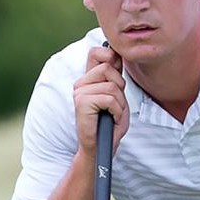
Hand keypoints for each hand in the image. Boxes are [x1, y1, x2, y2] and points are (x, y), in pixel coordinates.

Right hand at [71, 44, 128, 158]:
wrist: (101, 146)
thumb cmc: (110, 123)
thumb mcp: (118, 96)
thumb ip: (116, 76)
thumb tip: (116, 55)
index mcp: (89, 79)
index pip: (96, 52)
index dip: (110, 56)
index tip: (117, 73)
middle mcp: (81, 83)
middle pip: (108, 68)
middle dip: (120, 87)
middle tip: (115, 105)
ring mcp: (79, 92)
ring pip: (112, 86)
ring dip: (119, 103)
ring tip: (112, 114)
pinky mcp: (81, 102)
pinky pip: (109, 99)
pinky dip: (116, 111)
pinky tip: (110, 118)